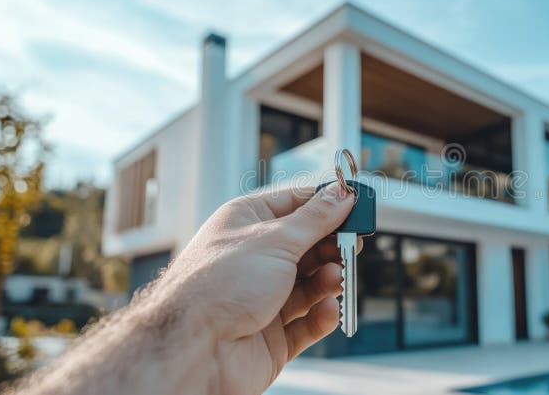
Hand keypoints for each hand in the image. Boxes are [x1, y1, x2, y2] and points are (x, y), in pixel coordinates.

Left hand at [159, 183, 359, 393]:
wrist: (192, 351)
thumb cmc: (218, 286)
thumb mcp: (276, 240)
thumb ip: (316, 220)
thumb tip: (342, 196)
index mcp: (247, 224)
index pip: (294, 204)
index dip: (326, 203)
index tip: (355, 204)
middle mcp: (254, 259)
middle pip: (308, 245)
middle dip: (332, 245)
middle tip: (352, 245)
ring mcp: (264, 299)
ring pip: (311, 285)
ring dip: (329, 280)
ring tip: (336, 278)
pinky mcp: (273, 336)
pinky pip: (308, 322)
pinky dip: (322, 315)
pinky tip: (328, 309)